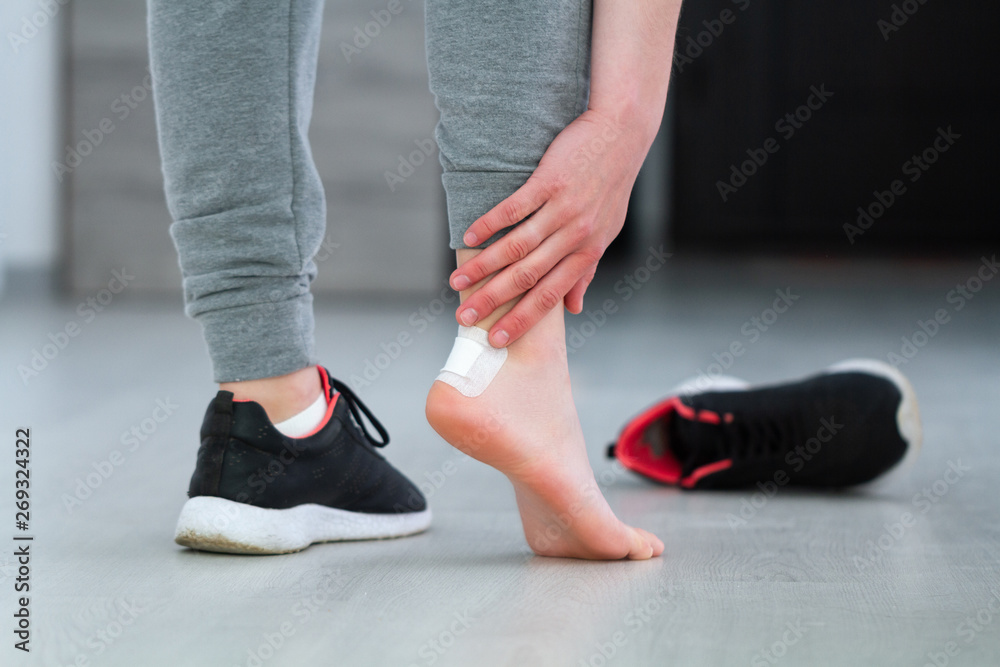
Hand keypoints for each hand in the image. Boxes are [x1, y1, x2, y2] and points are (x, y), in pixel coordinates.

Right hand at [451, 108, 654, 346]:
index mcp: (588, 251)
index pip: (551, 295)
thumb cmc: (611, 184)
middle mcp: (576, 234)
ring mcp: (563, 208)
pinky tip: (468, 236)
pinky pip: (514, 209)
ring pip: (517, 246)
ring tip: (457, 281)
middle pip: (528, 276)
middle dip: (494, 301)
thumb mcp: (606, 232)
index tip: (497, 339)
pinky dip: (489, 224)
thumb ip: (587, 270)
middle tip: (464, 318)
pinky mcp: (550, 180)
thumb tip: (574, 310)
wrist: (622, 132)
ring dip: (483, 266)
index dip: (522, 319)